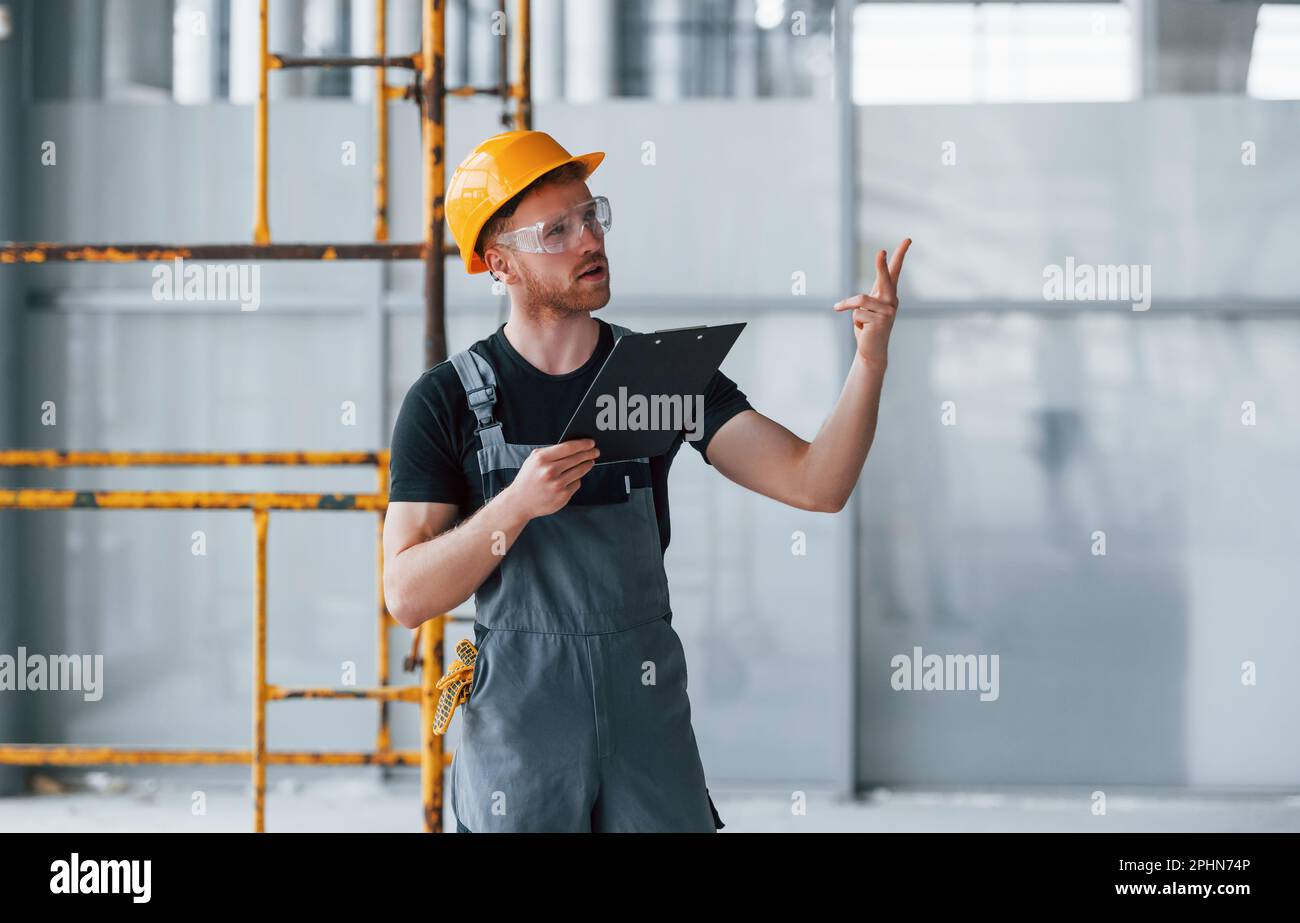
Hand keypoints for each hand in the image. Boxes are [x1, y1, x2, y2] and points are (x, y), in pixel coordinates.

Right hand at [501, 438, 599, 520]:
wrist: (520, 501)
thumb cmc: (529, 477)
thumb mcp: (534, 460)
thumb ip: (551, 452)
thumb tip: (575, 446)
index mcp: (541, 459)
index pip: (568, 447)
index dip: (582, 444)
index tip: (591, 442)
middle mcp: (549, 471)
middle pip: (577, 458)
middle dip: (589, 453)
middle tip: (595, 451)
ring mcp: (557, 485)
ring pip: (580, 471)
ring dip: (587, 465)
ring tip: (590, 462)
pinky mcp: (562, 496)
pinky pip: (576, 483)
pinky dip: (576, 480)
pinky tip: (573, 478)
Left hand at [833, 238, 910, 368]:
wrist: (871, 350)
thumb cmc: (867, 328)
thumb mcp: (865, 309)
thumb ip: (865, 299)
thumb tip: (856, 300)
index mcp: (888, 294)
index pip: (894, 271)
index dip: (900, 255)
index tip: (907, 239)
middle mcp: (892, 300)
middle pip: (884, 279)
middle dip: (881, 265)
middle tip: (881, 251)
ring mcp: (888, 311)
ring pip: (860, 300)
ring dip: (848, 307)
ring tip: (850, 317)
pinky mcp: (881, 321)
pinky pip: (857, 313)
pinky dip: (854, 321)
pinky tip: (863, 329)